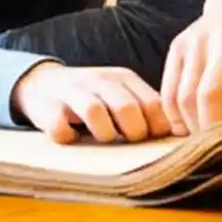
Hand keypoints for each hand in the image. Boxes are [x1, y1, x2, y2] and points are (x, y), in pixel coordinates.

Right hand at [11, 62, 171, 144]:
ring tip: (104, 138)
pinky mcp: (48, 107)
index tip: (156, 141)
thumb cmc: (94, 96)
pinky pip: (59, 127)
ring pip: (95, 112)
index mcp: (125, 78)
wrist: (43, 83)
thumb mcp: (122, 93)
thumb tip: (178, 132)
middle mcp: (101, 81)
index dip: (158, 127)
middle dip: (134, 132)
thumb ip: (146, 107)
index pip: (153, 102)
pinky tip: (73, 138)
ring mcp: (73, 92)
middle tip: (130, 142)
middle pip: (127, 107)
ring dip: (104, 133)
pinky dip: (68, 137)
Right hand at [161, 13, 221, 135]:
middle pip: (210, 92)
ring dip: (194, 125)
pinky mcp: (179, 45)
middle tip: (220, 150)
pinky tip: (188, 126)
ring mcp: (199, 39)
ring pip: (186, 94)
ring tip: (206, 140)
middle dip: (213, 127)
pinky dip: (175, 115)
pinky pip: (169, 90)